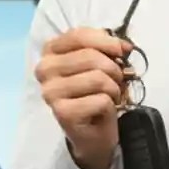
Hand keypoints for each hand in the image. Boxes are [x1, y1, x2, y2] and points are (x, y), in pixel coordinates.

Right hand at [35, 27, 132, 168]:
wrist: (92, 133)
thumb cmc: (95, 92)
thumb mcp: (99, 62)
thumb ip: (106, 48)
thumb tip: (124, 46)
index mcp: (49, 51)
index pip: (78, 35)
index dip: (106, 41)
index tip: (123, 51)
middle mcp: (44, 70)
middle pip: (90, 57)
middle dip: (113, 70)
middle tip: (114, 83)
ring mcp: (50, 92)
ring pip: (98, 78)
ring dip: (113, 89)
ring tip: (108, 97)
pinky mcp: (62, 112)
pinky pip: (101, 100)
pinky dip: (111, 105)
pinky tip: (102, 111)